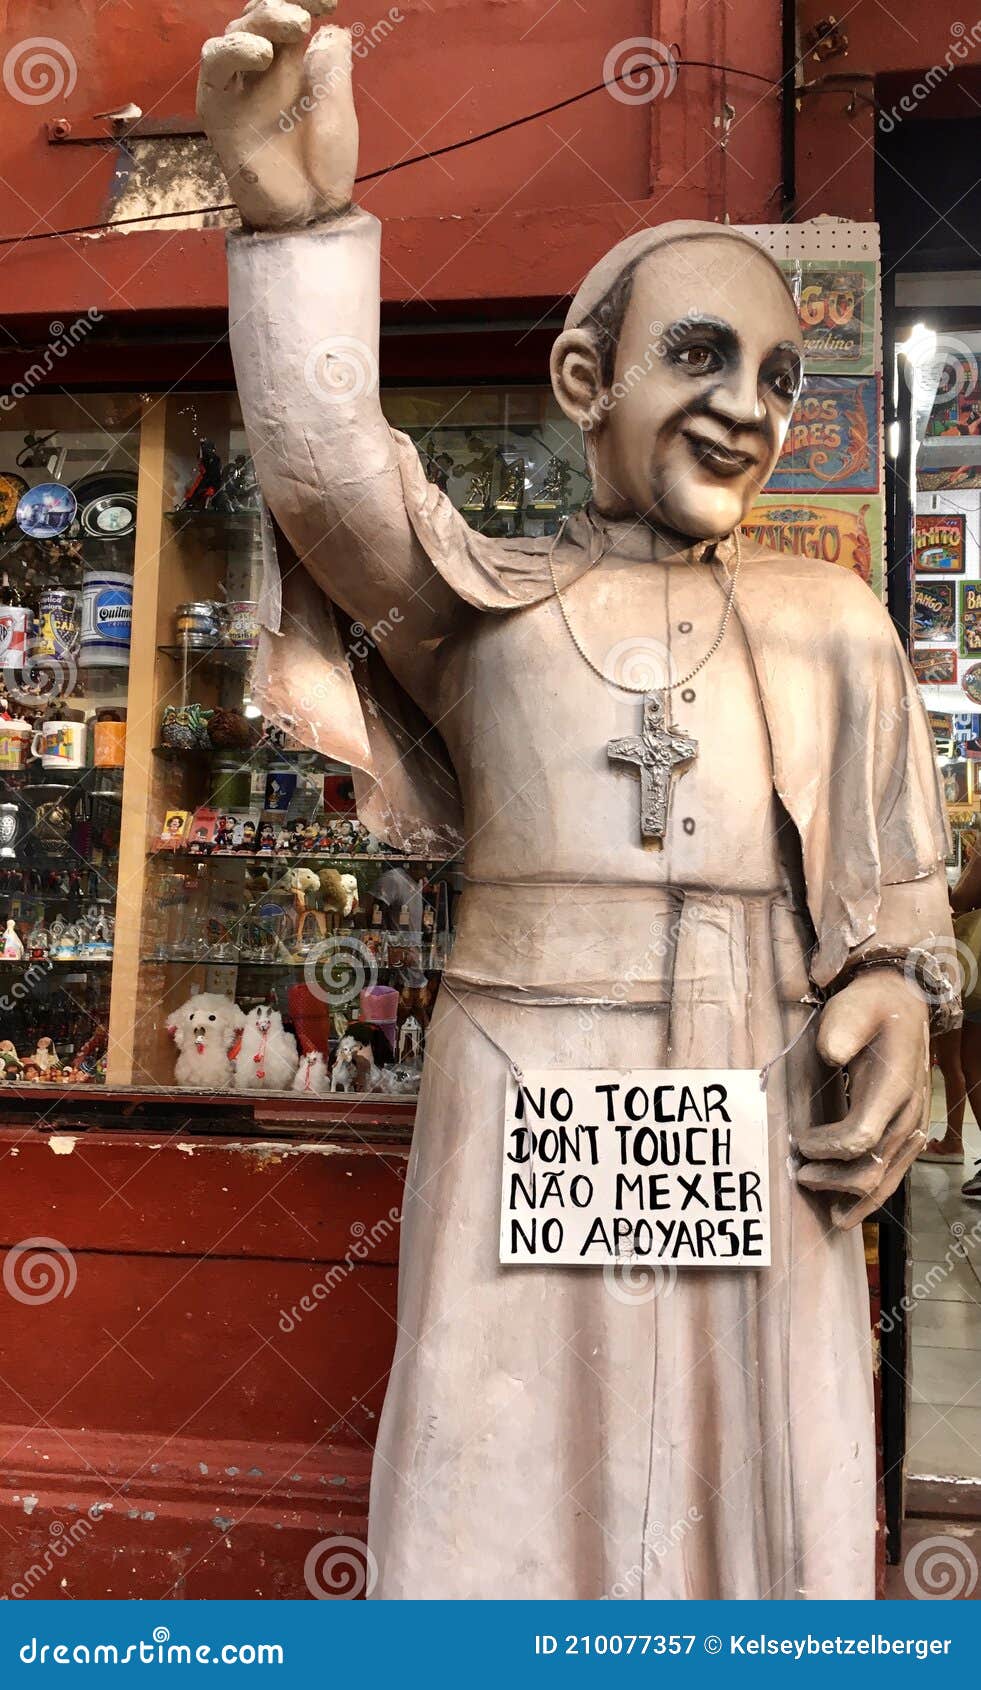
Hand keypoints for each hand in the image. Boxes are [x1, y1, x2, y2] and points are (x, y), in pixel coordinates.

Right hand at [197, 0, 357, 229]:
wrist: (310, 210)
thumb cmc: (324, 163)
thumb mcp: (338, 106)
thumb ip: (333, 65)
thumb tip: (332, 29)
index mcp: (290, 63)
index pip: (288, 14)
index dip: (303, 0)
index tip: (330, 2)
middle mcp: (260, 70)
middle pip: (258, 15)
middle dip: (281, 5)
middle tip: (306, 16)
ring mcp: (237, 86)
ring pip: (235, 33)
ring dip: (261, 20)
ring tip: (294, 26)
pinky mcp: (218, 108)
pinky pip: (215, 66)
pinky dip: (234, 51)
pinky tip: (262, 52)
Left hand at [795, 969, 930, 1230]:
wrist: (904, 1005)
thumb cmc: (870, 1008)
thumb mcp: (853, 1007)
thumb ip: (842, 1029)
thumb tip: (833, 1055)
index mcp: (894, 1088)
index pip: (861, 1137)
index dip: (826, 1148)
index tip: (799, 1141)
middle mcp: (909, 1115)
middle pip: (872, 1168)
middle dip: (833, 1180)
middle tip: (800, 1175)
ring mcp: (913, 1128)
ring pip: (886, 1180)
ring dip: (851, 1196)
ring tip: (823, 1207)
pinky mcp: (909, 1134)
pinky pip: (892, 1175)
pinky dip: (869, 1194)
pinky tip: (847, 1207)